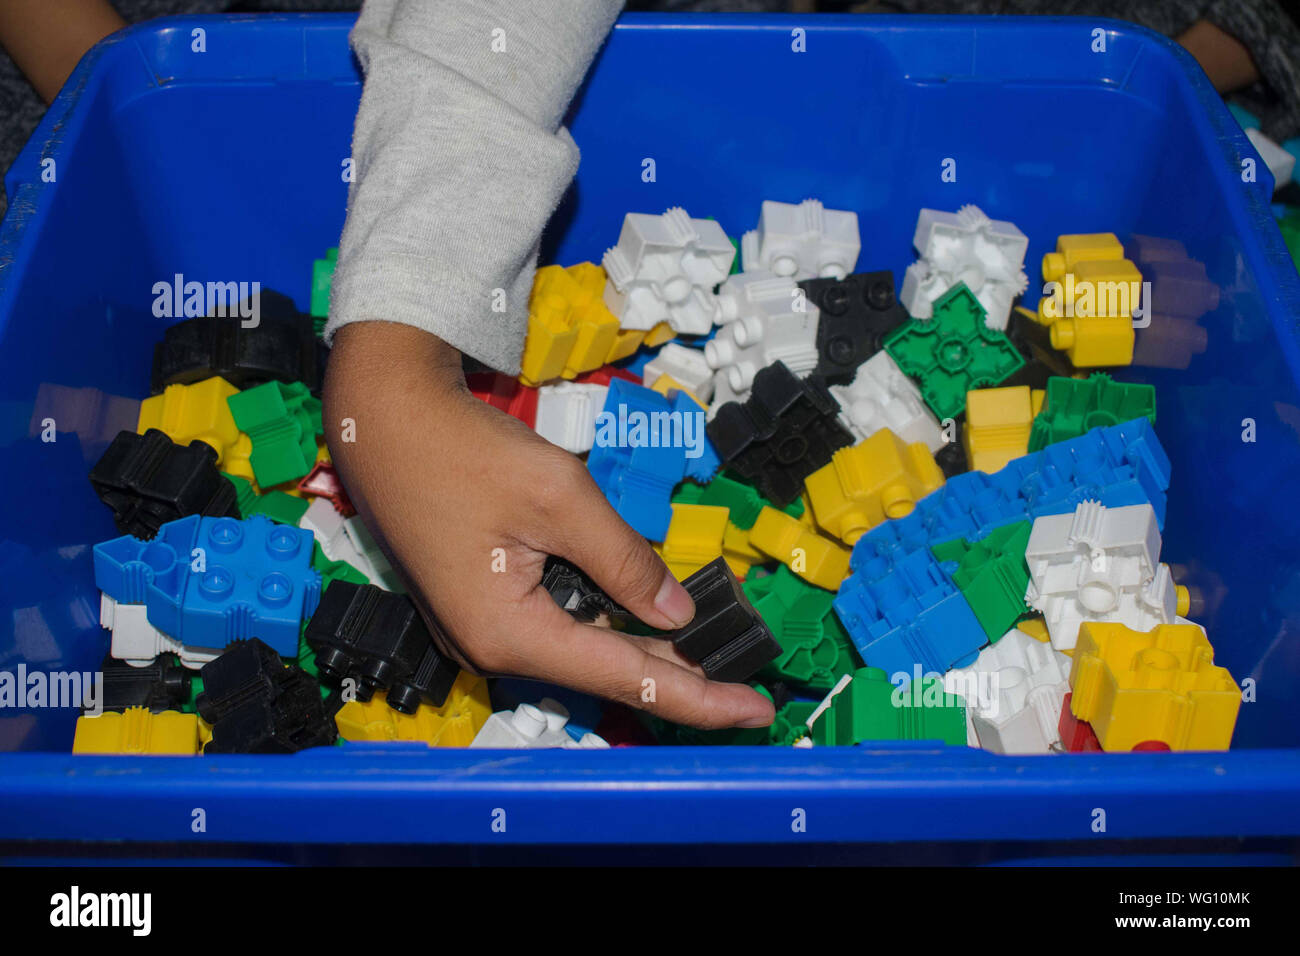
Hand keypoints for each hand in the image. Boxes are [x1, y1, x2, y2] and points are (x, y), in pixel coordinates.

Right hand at [323, 321, 774, 729]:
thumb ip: (625, 560)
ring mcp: (482, 628)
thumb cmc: (462, 451)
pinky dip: (606, 619)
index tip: (757, 711)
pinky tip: (646, 612)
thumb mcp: (560, 497)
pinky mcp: (480, 602)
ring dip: (645, 645)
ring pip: (583, 647)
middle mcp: (494, 646)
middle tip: (747, 681)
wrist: (384, 419)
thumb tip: (675, 611)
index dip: (699, 698)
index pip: (627, 678)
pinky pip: (557, 624)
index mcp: (511, 633)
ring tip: (712, 648)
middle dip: (681, 674)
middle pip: (607, 672)